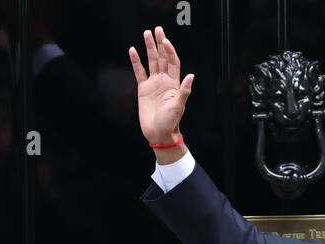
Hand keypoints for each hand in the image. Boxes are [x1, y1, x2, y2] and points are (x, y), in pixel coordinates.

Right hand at [128, 25, 193, 144]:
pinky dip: (136, 61)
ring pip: (151, 62)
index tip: (165, 41)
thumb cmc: (171, 121)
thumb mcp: (179, 106)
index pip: (173, 62)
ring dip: (149, 48)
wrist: (159, 133)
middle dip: (160, 43)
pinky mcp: (143, 89)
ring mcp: (153, 83)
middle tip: (157, 29)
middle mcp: (164, 80)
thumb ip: (184, 91)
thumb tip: (191, 76)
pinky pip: (139, 72)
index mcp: (174, 83)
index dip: (170, 51)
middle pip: (162, 58)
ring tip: (146, 33)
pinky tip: (133, 50)